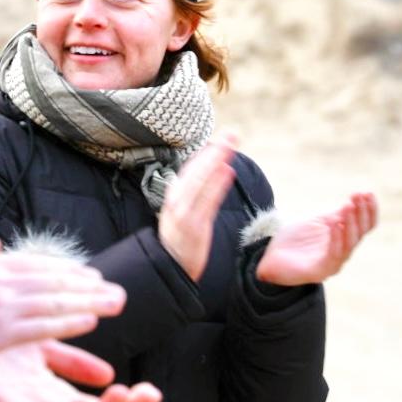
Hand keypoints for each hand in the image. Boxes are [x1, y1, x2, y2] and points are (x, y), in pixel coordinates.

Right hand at [0, 237, 127, 363]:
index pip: (35, 265)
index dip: (64, 271)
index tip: (87, 275)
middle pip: (52, 281)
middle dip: (86, 286)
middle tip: (114, 290)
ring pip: (54, 302)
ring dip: (87, 302)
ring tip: (113, 304)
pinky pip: (41, 327)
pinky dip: (68, 323)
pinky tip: (89, 323)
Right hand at [157, 134, 237, 280]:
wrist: (169, 268)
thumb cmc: (179, 239)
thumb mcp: (181, 212)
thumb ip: (194, 194)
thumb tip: (212, 173)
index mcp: (174, 195)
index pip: (191, 168)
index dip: (206, 152)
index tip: (221, 138)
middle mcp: (177, 201)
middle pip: (197, 170)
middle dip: (214, 150)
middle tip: (232, 133)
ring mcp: (184, 213)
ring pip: (201, 181)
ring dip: (217, 160)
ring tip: (231, 145)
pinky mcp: (194, 227)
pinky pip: (207, 202)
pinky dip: (216, 185)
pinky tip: (227, 171)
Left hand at [257, 192, 377, 286]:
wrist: (272, 258)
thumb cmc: (297, 239)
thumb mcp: (319, 221)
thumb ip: (336, 214)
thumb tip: (354, 200)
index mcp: (345, 239)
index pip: (365, 225)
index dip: (369, 209)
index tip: (367, 192)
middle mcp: (344, 251)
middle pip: (360, 233)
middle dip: (360, 213)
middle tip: (358, 196)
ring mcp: (334, 263)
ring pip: (349, 243)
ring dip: (350, 223)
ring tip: (348, 206)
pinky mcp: (321, 271)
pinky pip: (333, 254)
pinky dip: (336, 238)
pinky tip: (335, 223)